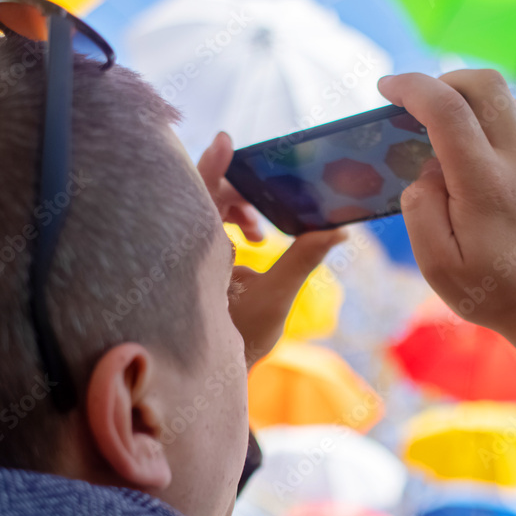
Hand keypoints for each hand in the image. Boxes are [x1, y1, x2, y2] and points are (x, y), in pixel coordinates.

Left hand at [197, 132, 346, 365]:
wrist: (207, 376)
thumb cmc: (236, 342)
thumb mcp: (276, 299)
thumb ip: (304, 259)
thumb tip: (340, 232)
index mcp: (195, 251)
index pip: (199, 193)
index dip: (213, 162)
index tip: (227, 138)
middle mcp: (178, 245)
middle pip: (202, 195)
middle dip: (238, 195)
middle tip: (264, 218)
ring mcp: (176, 251)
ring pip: (201, 209)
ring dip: (235, 211)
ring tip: (262, 234)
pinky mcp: (180, 259)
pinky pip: (199, 224)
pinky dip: (226, 225)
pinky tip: (252, 243)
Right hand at [378, 70, 515, 356]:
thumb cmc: (494, 293)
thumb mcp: (437, 265)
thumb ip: (420, 208)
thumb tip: (428, 171)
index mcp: (485, 183)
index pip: (446, 108)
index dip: (410, 87)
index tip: (387, 87)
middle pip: (485, 84)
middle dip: (444, 79)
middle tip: (419, 103)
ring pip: (507, 103)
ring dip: (471, 105)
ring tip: (447, 139)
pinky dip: (493, 130)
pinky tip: (480, 167)